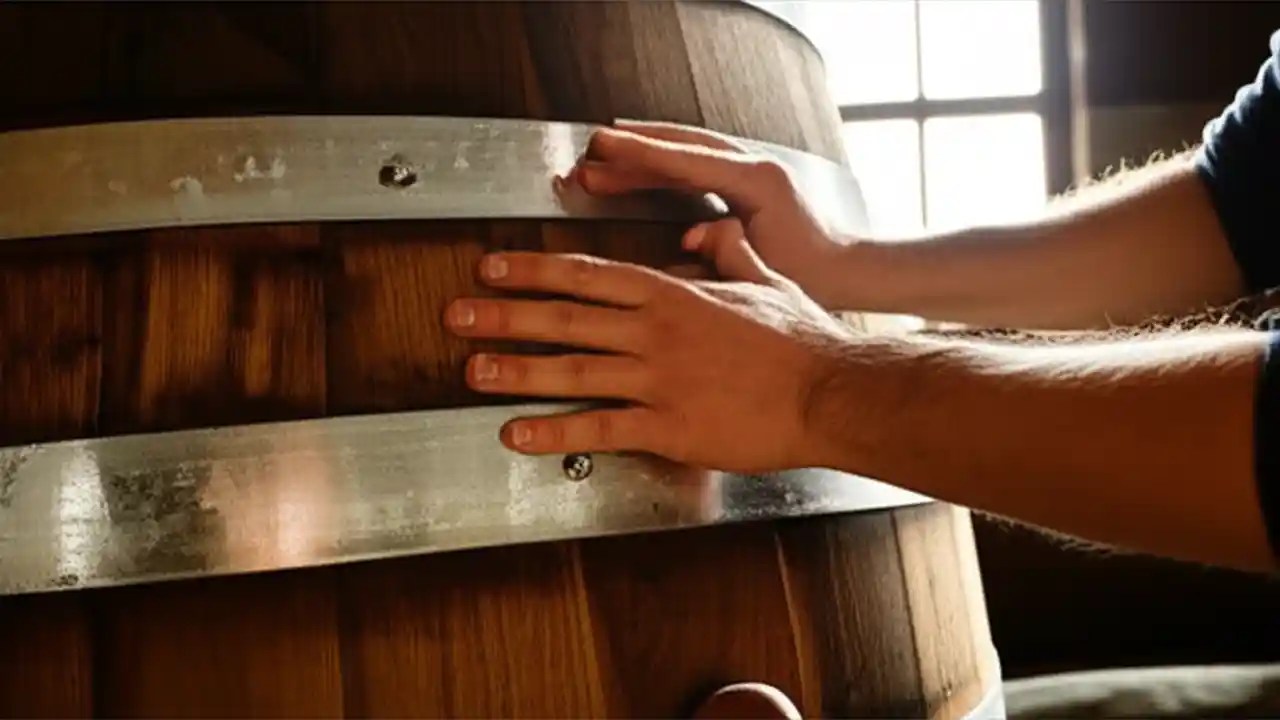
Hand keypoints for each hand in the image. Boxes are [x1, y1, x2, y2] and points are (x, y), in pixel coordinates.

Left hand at [443, 245, 853, 471]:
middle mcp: (656, 332)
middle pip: (565, 317)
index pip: (588, 274)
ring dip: (515, 370)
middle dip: (504, 314)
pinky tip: (517, 433)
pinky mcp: (669, 427)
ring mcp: (659, 379)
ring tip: (471, 370)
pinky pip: (599, 428)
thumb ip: (729, 253)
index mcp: (674, 293)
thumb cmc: (803, 339)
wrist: (832, 392)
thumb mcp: (765, 279)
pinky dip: (553, 431)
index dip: (533, 269)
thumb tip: (712, 229)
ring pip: (572, 370)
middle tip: (457, 313)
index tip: (493, 266)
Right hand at [565, 120, 850, 303]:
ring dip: (644, 152)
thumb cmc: (814, 275)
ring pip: (687, 150)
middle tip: (588, 153)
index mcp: (756, 181)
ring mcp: (750, 167)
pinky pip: (695, 164)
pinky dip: (663, 163)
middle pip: (681, 146)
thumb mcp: (766, 270)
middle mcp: (753, 164)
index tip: (602, 146)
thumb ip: (724, 253)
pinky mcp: (745, 179)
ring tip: (600, 156)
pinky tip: (637, 169)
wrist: (850, 271)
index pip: (686, 161)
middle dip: (633, 148)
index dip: (640, 154)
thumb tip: (684, 236)